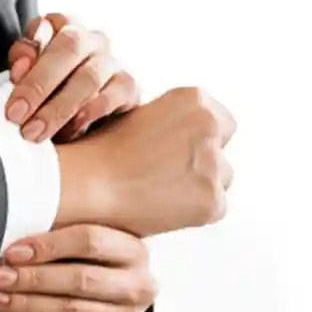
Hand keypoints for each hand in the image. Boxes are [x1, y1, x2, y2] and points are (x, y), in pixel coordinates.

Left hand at [0, 224, 156, 311]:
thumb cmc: (92, 255)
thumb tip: (11, 229)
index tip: (13, 251)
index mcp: (134, 250)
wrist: (113, 289)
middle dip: (31, 279)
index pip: (90, 241)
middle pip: (80, 280)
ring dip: (24, 304)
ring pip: (69, 311)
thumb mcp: (87, 233)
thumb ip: (58, 227)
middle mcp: (138, 286)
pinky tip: (8, 311)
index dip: (48, 246)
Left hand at [5, 13, 139, 142]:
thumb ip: (21, 63)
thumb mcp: (26, 74)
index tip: (12, 77)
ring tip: (36, 132)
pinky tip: (73, 129)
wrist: (84, 119)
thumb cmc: (49, 91)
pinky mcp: (129, 86)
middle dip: (39, 84)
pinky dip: (92, 111)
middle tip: (16, 116)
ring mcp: (112, 61)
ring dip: (60, 107)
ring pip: (89, 77)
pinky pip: (115, 94)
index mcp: (62, 27)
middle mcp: (91, 39)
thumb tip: (20, 68)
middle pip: (69, 48)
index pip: (45, 26)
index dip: (29, 49)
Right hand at [55, 87, 235, 236]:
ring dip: (201, 185)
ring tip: (161, 192)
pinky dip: (194, 212)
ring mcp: (215, 165)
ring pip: (221, 178)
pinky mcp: (213, 200)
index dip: (199, 137)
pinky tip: (162, 207)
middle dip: (205, 159)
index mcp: (194, 100)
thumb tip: (188, 139)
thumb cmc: (102, 150)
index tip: (180, 150)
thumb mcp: (142, 115)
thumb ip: (173, 122)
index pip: (219, 120)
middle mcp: (211, 126)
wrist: (88, 184)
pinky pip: (215, 207)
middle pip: (223, 147)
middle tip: (173, 174)